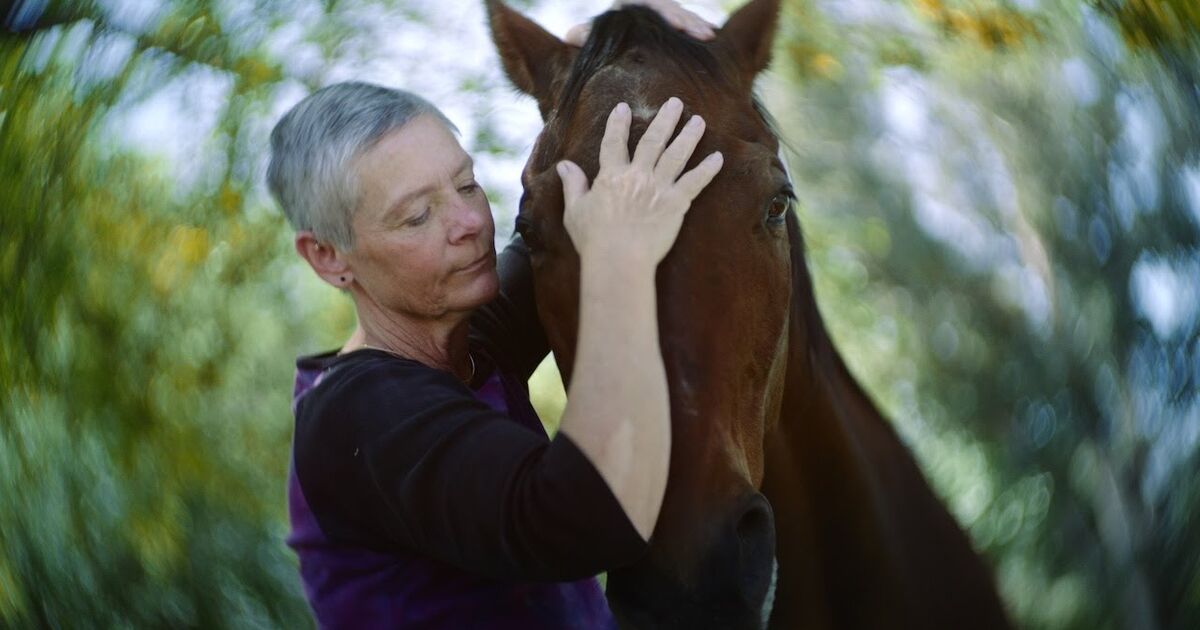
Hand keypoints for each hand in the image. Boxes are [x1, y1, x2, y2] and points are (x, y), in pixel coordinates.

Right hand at [557, 97, 722, 266]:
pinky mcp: (676, 204)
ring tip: (699, 121)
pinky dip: (708, 170)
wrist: (618, 259)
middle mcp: (637, 175)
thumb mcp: (575, 211)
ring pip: (677, 155)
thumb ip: (573, 185)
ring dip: (689, 136)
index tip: (623, 107)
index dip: (618, 124)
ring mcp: (659, 188)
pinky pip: (695, 182)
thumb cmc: (593, 239)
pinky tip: (718, 158)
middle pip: (653, 140)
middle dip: (665, 120)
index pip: (614, 143)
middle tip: (676, 103)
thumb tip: (563, 165)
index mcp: (611, 176)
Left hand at [565, 0, 715, 45]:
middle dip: (691, 22)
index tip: (679, 25)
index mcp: (640, 7)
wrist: (619, 18)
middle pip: (676, 11)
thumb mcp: (601, 28)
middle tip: (706, 34)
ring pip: (686, 17)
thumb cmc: (610, 28)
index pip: (657, 8)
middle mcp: (656, 8)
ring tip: (712, 37)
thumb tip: (570, 37)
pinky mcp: (674, 26)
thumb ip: (587, 32)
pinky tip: (714, 40)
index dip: (670, 16)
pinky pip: (689, 25)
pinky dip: (699, 30)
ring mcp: (667, 15)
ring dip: (699, 26)